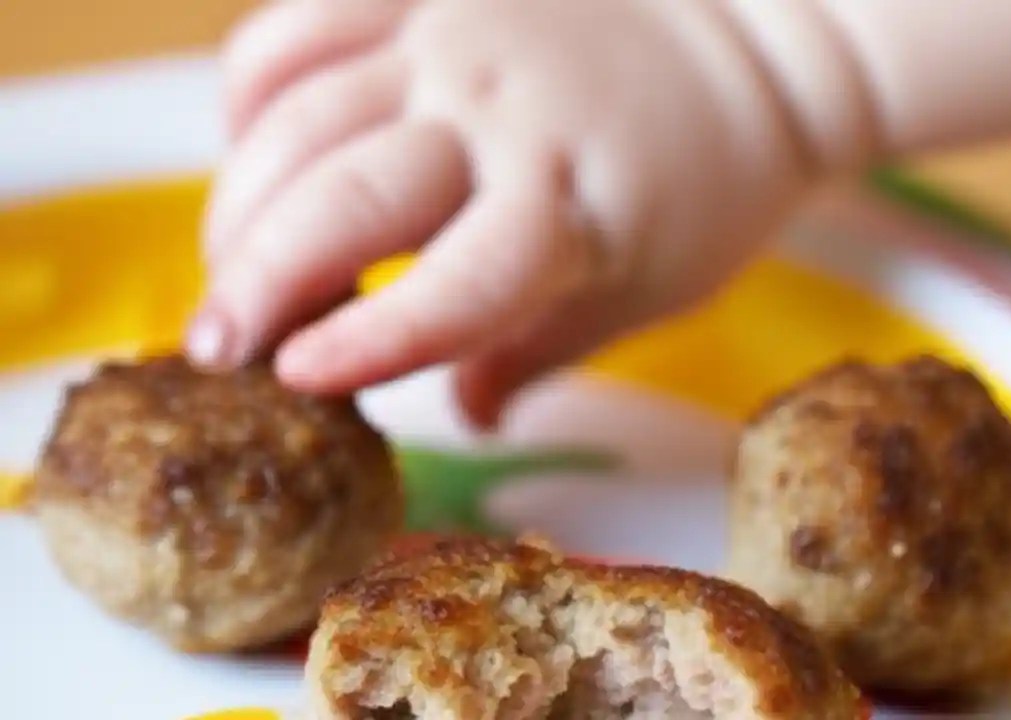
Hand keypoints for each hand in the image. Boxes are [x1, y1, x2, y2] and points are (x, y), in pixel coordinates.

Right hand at [192, 0, 841, 426]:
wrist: (751, 44)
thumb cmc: (704, 186)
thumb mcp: (645, 291)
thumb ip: (541, 349)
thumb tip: (465, 415)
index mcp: (570, 207)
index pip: (454, 287)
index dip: (368, 341)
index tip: (296, 381)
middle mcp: (501, 117)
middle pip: (348, 199)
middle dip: (258, 281)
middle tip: (212, 351)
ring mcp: (454, 40)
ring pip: (300, 115)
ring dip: (238, 201)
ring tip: (224, 268)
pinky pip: (299, 29)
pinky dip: (251, 93)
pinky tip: (249, 149)